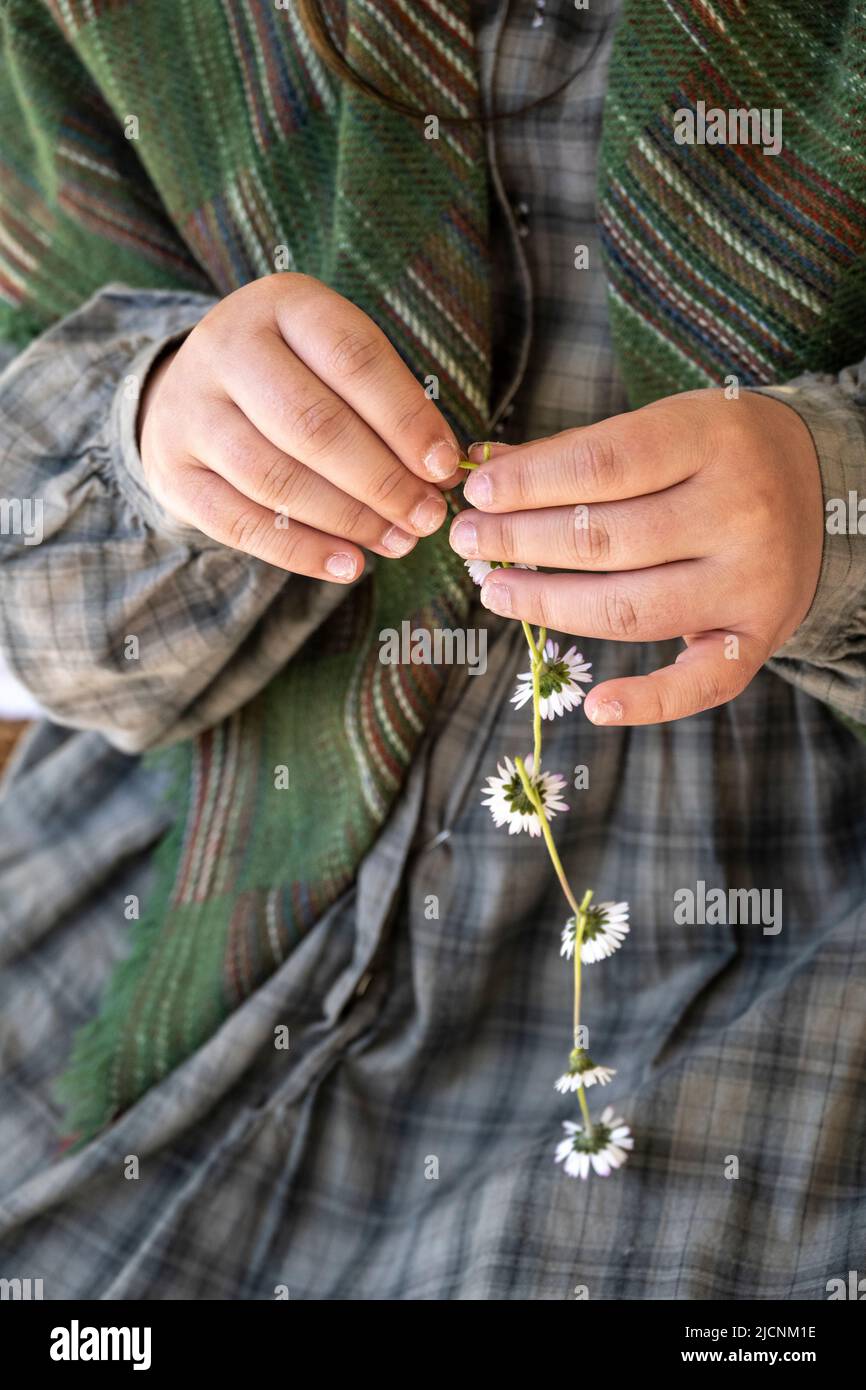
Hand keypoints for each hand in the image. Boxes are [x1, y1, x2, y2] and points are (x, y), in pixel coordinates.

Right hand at [139, 274, 463, 581]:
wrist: (194, 391)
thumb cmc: (295, 377)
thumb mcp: (337, 363)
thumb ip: (387, 406)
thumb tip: (440, 474)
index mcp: (282, 304)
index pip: (353, 358)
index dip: (405, 418)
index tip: (443, 466)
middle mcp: (226, 347)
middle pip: (313, 424)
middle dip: (381, 480)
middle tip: (425, 517)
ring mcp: (191, 410)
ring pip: (276, 478)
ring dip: (347, 520)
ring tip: (397, 542)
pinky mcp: (173, 471)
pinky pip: (239, 523)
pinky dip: (300, 551)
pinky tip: (348, 566)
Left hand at [449, 389, 822, 724]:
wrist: (822, 491)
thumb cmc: (717, 454)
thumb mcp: (663, 427)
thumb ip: (577, 451)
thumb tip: (483, 463)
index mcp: (714, 440)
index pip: (602, 466)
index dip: (528, 483)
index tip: (477, 492)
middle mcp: (740, 512)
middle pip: (606, 539)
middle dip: (521, 540)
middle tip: (467, 540)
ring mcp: (751, 582)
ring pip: (630, 607)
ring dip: (548, 604)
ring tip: (494, 589)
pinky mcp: (757, 639)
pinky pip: (699, 684)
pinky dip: (646, 702)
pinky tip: (593, 705)